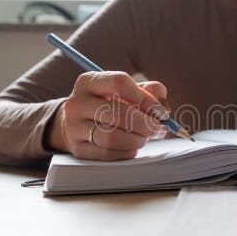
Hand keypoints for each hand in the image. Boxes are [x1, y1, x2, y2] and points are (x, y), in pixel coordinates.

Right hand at [47, 72, 169, 160]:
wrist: (79, 123)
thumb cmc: (111, 104)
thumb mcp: (128, 91)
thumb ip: (150, 92)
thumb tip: (162, 108)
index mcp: (88, 81)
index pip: (120, 82)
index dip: (145, 98)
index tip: (160, 111)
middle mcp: (77, 103)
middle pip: (119, 113)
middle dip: (146, 124)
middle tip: (159, 128)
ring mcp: (74, 128)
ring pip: (112, 137)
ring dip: (137, 139)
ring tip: (144, 137)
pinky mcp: (78, 149)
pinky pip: (109, 154)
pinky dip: (128, 152)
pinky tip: (132, 146)